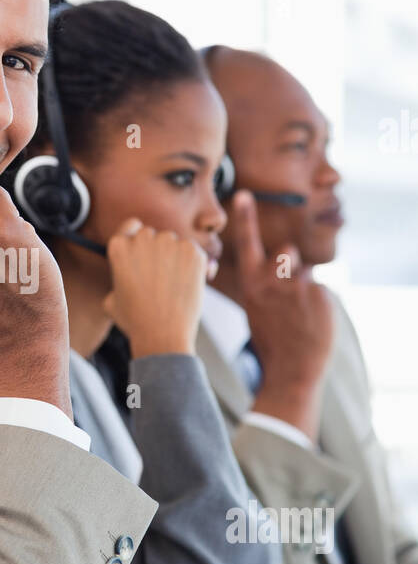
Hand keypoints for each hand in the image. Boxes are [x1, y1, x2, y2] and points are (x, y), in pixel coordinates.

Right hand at [103, 218, 207, 356]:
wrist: (163, 334)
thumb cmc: (135, 321)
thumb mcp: (111, 301)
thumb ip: (117, 282)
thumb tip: (124, 281)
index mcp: (119, 247)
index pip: (131, 226)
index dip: (138, 238)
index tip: (145, 251)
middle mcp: (142, 239)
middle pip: (154, 235)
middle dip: (158, 251)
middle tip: (161, 277)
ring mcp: (169, 243)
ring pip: (175, 242)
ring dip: (176, 257)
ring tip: (174, 285)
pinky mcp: (192, 251)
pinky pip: (193, 251)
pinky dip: (194, 265)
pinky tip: (189, 284)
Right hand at [229, 191, 333, 436]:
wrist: (291, 369)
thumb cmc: (271, 340)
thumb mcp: (254, 309)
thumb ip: (262, 283)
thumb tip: (279, 261)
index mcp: (251, 286)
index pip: (247, 244)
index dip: (245, 218)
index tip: (243, 194)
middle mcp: (271, 282)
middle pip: (286, 252)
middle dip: (289, 264)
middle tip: (289, 293)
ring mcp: (296, 288)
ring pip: (304, 268)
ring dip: (303, 281)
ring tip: (300, 307)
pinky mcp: (319, 294)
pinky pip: (320, 286)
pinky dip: (317, 301)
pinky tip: (311, 320)